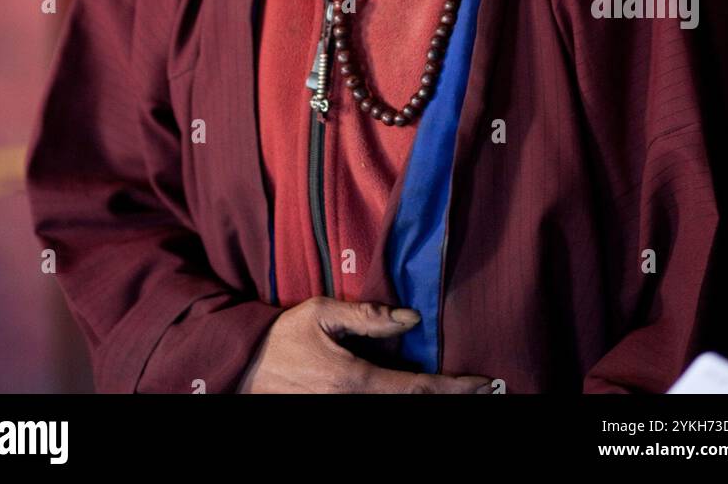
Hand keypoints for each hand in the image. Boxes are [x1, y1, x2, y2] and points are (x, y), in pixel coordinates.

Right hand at [236, 296, 492, 393]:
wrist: (244, 368)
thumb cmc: (283, 336)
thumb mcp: (323, 314)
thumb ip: (369, 317)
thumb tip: (412, 319)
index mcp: (356, 380)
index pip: (417, 389)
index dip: (454, 388)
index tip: (484, 383)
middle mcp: (354, 406)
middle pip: (413, 407)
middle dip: (449, 397)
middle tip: (482, 387)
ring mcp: (344, 414)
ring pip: (396, 410)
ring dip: (424, 397)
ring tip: (456, 386)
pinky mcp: (336, 414)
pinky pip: (377, 408)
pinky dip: (400, 398)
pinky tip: (416, 389)